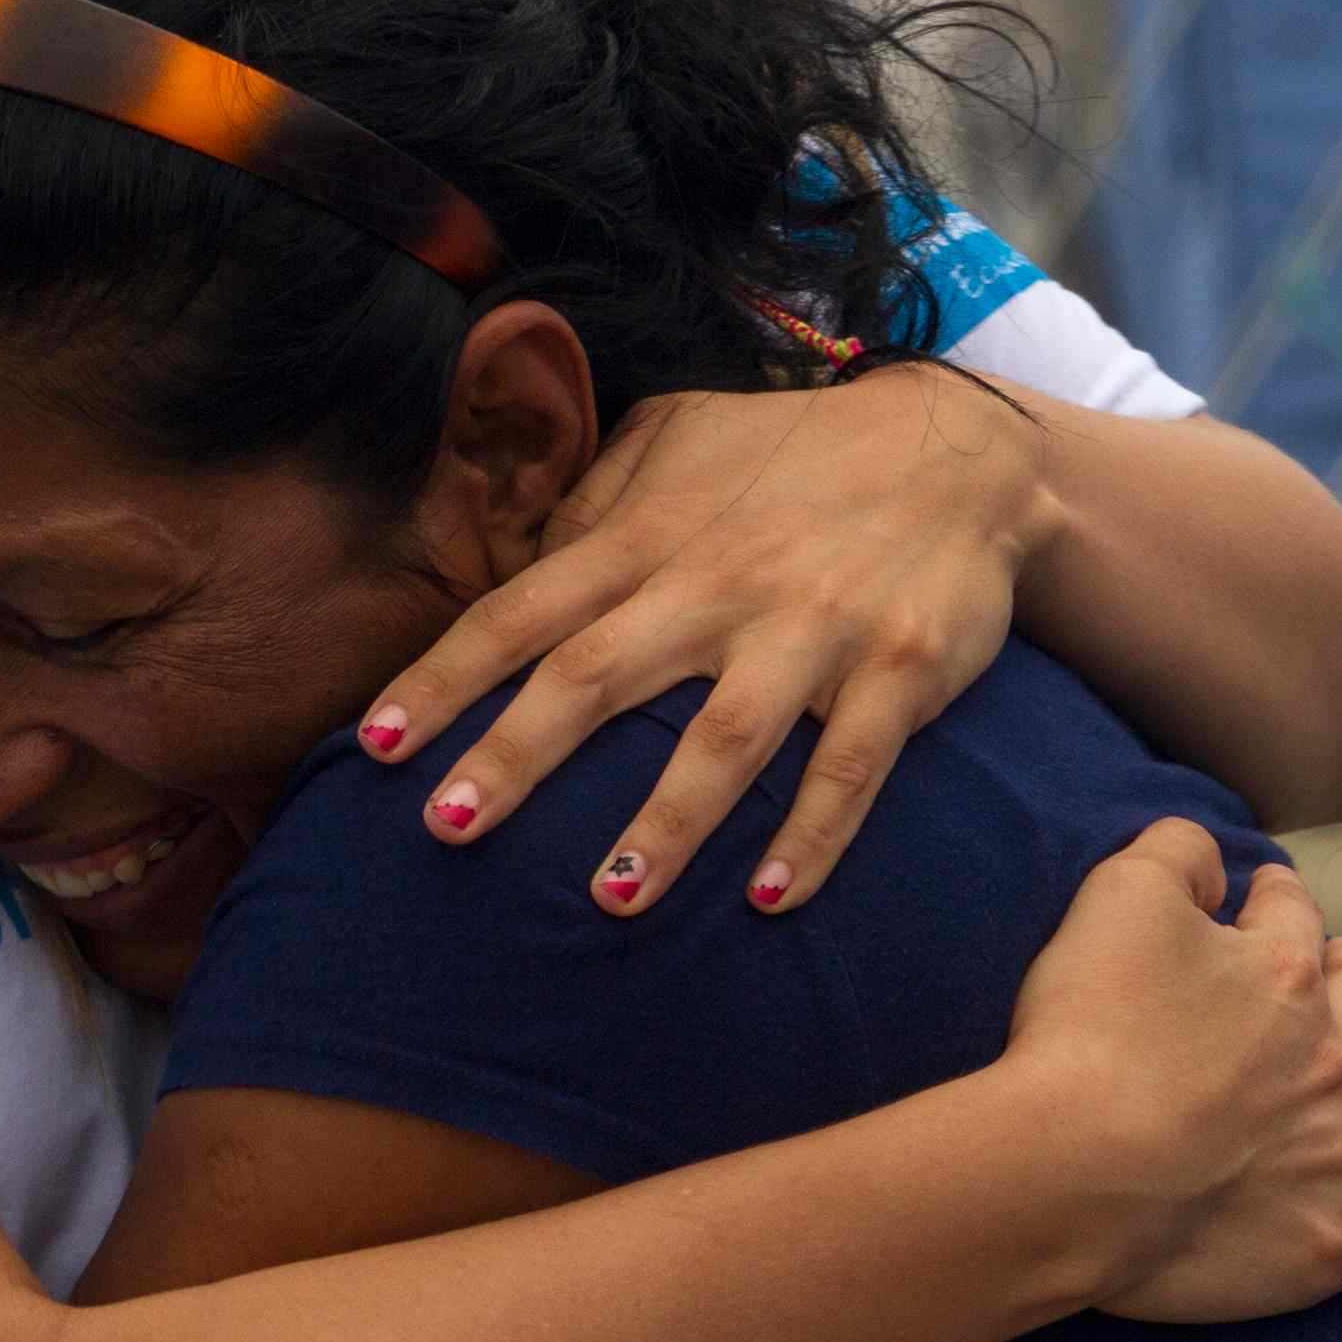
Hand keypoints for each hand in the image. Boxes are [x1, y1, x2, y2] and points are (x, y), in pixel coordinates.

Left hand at [358, 365, 1057, 917]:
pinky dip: (814, 834)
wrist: (966, 448)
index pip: (524, 612)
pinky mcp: (901, 672)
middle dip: (519, 756)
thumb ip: (593, 504)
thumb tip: (515, 570)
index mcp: (650, 537)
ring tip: (610, 900)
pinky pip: (851, 765)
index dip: (446, 679)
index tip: (374, 747)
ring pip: (725, 737)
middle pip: (599, 676)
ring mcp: (813, 631)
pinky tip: (770, 901)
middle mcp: (720, 585)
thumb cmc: (794, 455)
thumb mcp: (680, 441)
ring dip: (668, 821)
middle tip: (445, 830)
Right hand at [1006, 822, 1341, 1323]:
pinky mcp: (1329, 1242)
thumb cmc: (1088, 1031)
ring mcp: (1337, 1154)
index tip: (1263, 890)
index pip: (1290, 915)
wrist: (1077, 1175)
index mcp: (1283, 976)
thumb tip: (1219, 860)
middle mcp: (1330, 1061)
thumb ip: (1175, 852)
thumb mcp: (1116, 897)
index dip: (1274, 896)